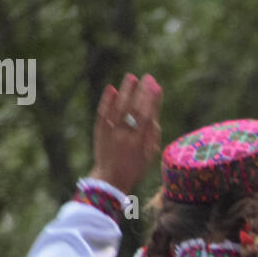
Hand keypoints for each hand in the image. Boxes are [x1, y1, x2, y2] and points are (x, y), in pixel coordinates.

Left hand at [92, 72, 162, 195]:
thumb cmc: (134, 167)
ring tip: (132, 77)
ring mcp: (111, 133)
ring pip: (119, 109)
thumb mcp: (148, 156)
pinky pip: (103, 113)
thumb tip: (153, 117)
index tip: (157, 87)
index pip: (147, 118)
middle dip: (142, 93)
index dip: (152, 102)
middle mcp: (125, 137)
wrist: (111, 179)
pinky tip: (112, 88)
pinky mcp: (100, 131)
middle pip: (134, 111)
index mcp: (139, 144)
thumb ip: (152, 137)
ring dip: (125, 92)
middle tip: (148, 78)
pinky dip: (107, 101)